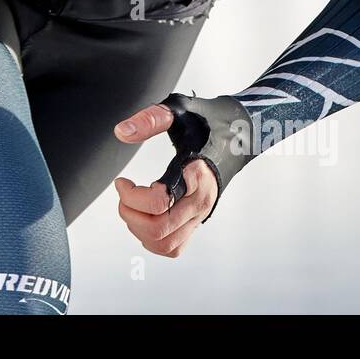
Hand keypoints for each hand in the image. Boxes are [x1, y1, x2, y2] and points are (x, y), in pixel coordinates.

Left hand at [112, 103, 219, 256]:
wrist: (237, 134)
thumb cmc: (209, 123)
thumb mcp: (179, 111)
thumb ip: (151, 119)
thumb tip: (122, 132)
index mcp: (198, 178)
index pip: (160, 203)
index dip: (131, 195)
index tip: (123, 181)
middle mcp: (201, 203)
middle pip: (159, 231)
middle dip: (130, 213)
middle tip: (124, 194)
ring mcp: (200, 215)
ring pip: (165, 244)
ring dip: (138, 229)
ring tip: (132, 205)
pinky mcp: (196, 221)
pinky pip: (172, 247)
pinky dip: (151, 239)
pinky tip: (144, 217)